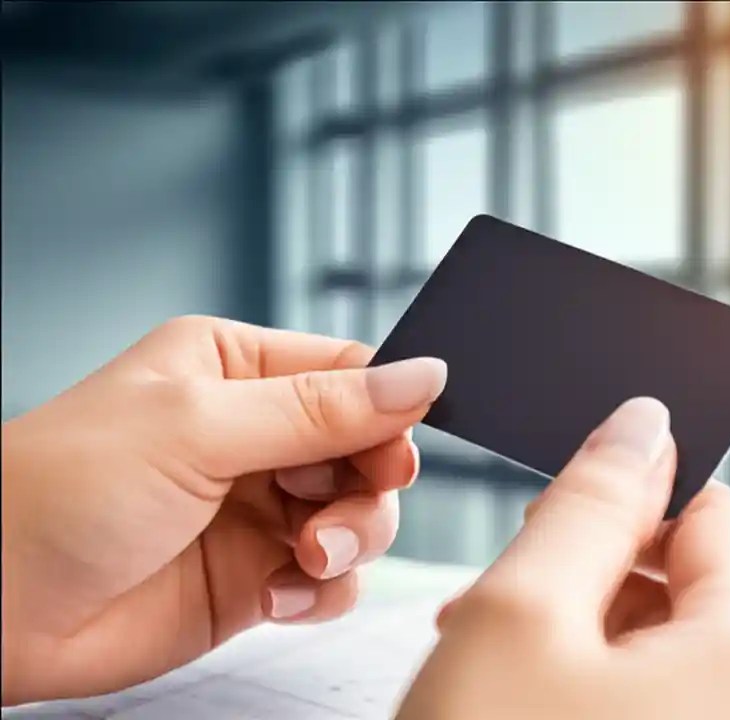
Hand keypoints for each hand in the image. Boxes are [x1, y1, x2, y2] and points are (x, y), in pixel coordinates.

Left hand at [1, 316, 446, 704]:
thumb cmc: (62, 492)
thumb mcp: (200, 427)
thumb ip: (322, 408)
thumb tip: (424, 375)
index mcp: (236, 368)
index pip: (351, 372)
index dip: (389, 411)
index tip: (396, 453)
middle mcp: (255, 433)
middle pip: (370, 447)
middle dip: (367, 487)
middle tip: (332, 518)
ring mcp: (258, 507)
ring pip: (363, 515)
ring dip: (348, 541)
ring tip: (302, 560)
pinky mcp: (256, 575)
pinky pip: (334, 579)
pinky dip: (321, 592)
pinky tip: (275, 599)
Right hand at [396, 398, 729, 719]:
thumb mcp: (520, 618)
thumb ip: (589, 505)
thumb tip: (643, 423)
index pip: (710, 507)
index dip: (621, 491)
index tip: (548, 503)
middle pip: (683, 576)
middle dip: (582, 572)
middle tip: (491, 602)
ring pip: (658, 639)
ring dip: (570, 630)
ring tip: (486, 660)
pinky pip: (652, 694)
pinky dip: (582, 681)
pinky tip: (511, 695)